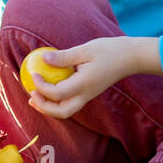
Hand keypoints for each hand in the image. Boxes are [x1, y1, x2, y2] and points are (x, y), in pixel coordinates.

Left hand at [27, 36, 151, 119]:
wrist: (132, 58)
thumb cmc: (110, 50)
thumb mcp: (86, 49)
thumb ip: (64, 57)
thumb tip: (42, 58)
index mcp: (84, 85)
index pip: (57, 93)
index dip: (41, 86)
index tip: (33, 73)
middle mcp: (86, 95)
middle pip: (61, 112)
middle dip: (43, 107)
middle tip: (31, 95)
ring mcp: (88, 96)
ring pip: (65, 111)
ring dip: (48, 108)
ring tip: (34, 97)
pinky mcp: (89, 93)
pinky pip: (70, 103)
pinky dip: (56, 101)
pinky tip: (49, 89)